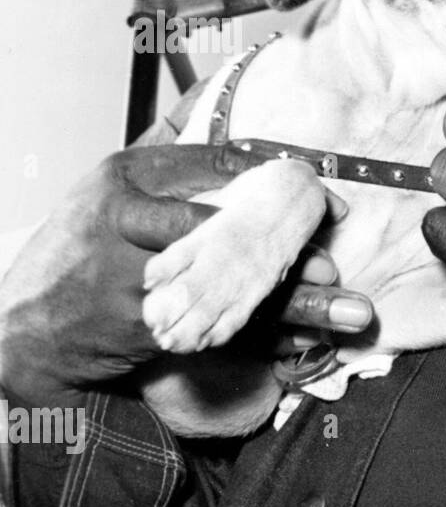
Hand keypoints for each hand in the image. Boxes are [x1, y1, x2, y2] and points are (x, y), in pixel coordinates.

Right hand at [0, 145, 374, 406]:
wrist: (30, 328)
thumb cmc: (85, 253)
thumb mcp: (122, 197)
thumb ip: (185, 178)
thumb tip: (269, 163)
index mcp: (126, 178)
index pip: (216, 168)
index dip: (279, 183)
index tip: (328, 200)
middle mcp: (127, 222)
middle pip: (230, 230)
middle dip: (290, 249)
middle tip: (336, 262)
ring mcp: (134, 278)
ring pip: (234, 288)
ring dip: (297, 302)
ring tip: (352, 311)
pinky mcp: (143, 327)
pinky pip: (220, 331)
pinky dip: (267, 339)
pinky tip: (308, 343)